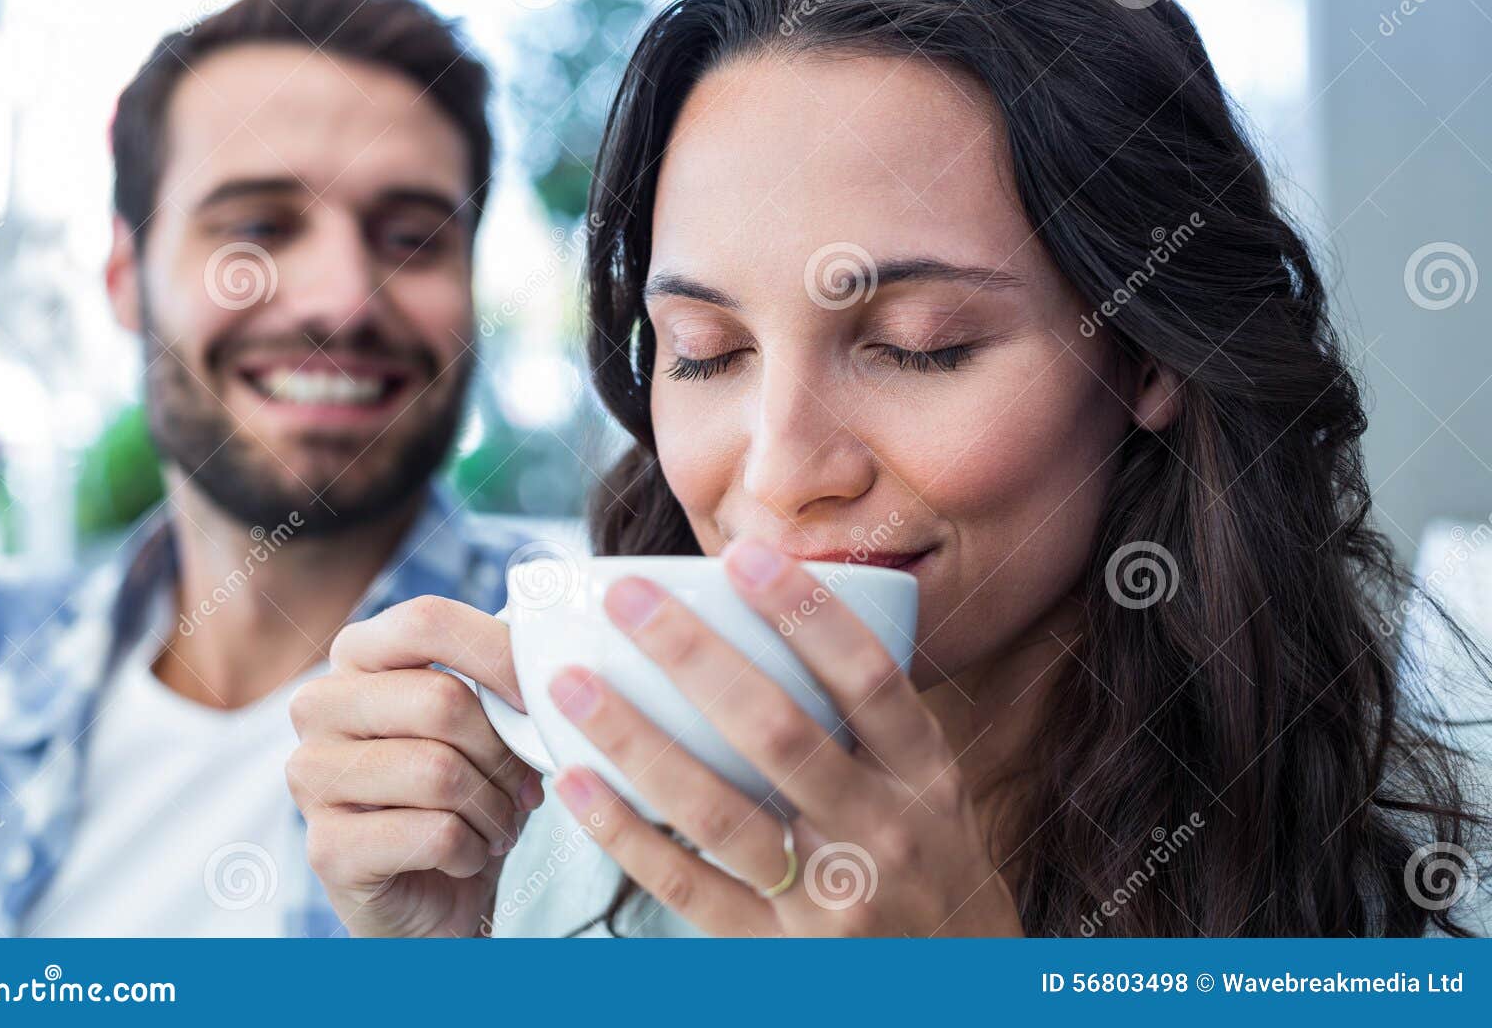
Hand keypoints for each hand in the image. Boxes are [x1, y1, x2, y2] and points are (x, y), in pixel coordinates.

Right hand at [287, 596, 544, 936]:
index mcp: (356, 655)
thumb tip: (550, 662)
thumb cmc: (463, 794)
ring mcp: (311, 776)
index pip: (427, 621)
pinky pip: (434, 834)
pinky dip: (472, 851)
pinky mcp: (325, 847)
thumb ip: (503, 681)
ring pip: (439, 771)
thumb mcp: (487, 723)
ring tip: (496, 824)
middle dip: (504, 752)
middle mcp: (320, 705)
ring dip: (493, 808)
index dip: (497, 653)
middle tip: (522, 786)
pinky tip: (465, 857)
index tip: (539, 697)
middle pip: (441, 700)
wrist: (433, 896)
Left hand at [545, 538, 1022, 936]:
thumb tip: (783, 621)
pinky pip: (688, 885)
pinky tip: (579, 782)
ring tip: (574, 683)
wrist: (964, 999)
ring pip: (717, 810)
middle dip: (694, 656)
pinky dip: (627, 834)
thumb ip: (875, 724)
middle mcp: (882, 833)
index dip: (805, 613)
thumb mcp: (935, 795)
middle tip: (627, 597)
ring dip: (637, 739)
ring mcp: (828, 899)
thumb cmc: (934, 876)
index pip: (869, 678)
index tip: (742, 556)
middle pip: (779, 730)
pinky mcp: (776, 954)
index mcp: (926, 779)